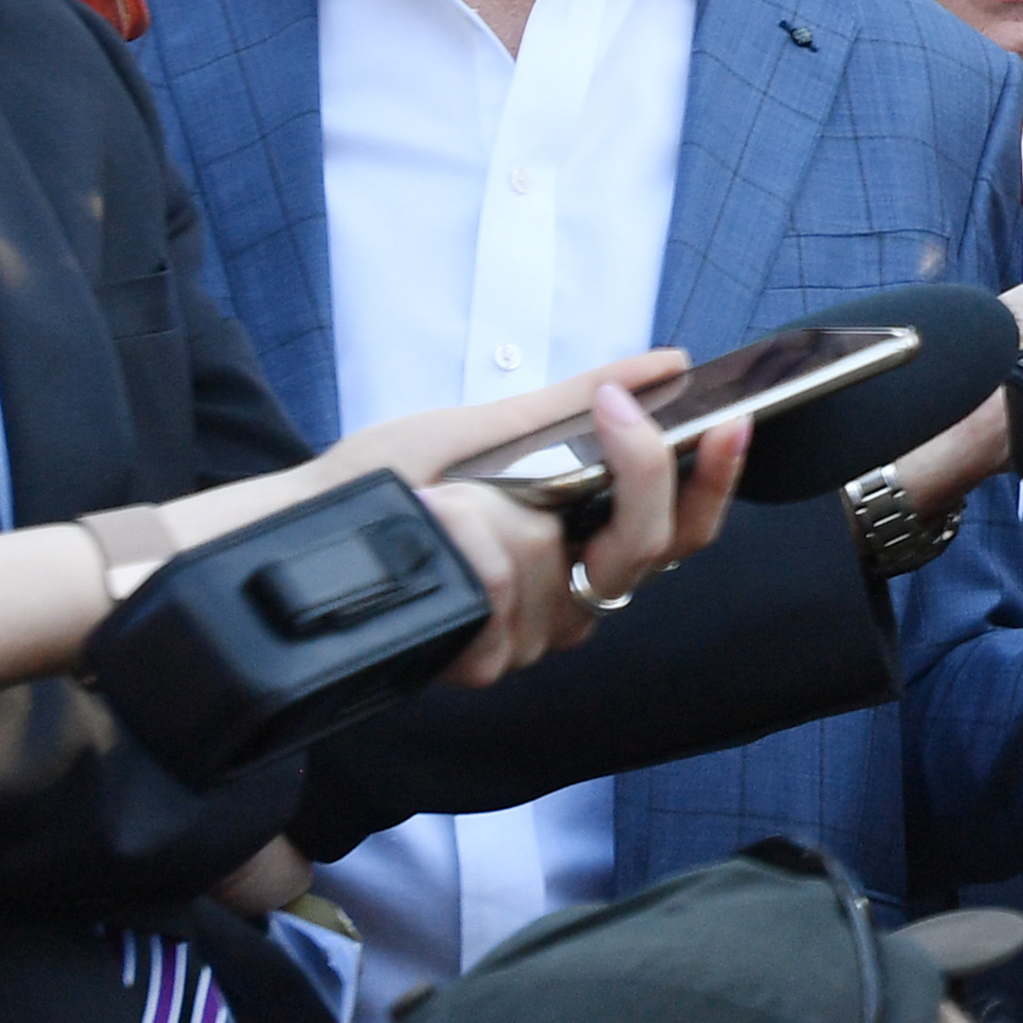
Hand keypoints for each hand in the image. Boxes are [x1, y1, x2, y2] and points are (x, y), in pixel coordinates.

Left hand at [415, 379, 752, 685]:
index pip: (685, 529)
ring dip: (500, 510)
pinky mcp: (481, 659)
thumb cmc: (387, 480)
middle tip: (613, 409)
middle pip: (651, 547)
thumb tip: (668, 363)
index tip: (728, 420)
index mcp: (588, 544)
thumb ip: (579, 400)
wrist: (293, 526)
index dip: (716, 479)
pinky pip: (503, 598)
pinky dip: (461, 552)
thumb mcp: (490, 426)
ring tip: (447, 490)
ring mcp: (534, 635)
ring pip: (565, 562)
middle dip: (633, 470)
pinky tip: (430, 528)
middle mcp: (575, 597)